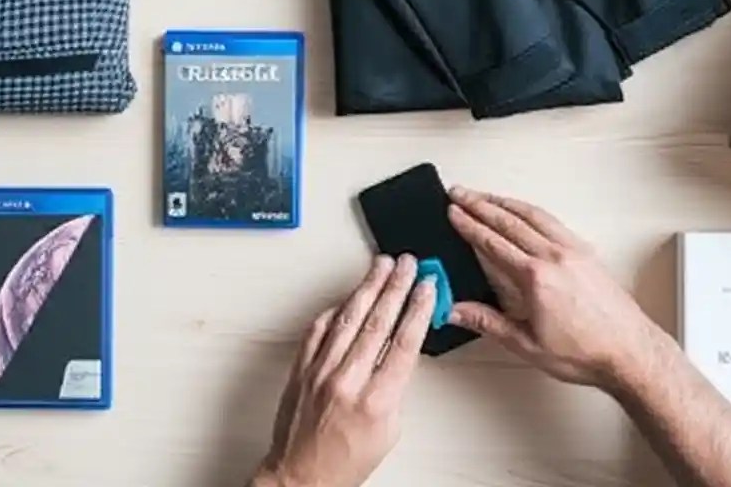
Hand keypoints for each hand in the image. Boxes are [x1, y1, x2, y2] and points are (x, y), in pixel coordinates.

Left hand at [251, 254, 437, 486]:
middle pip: (378, 321)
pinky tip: (348, 295)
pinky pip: (319, 329)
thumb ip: (394, 387)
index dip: (419, 309)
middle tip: (410, 264)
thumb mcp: (389, 430)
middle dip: (397, 286)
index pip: (403, 342)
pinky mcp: (301, 369)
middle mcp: (346, 380)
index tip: (428, 287)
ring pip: (348, 318)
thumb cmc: (346, 461)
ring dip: (368, 287)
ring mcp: (320, 371)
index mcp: (376, 400)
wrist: (301, 476)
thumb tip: (399, 350)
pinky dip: (336, 309)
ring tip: (382, 265)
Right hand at [446, 187, 661, 388]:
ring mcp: (572, 251)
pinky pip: (552, 222)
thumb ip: (488, 322)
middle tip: (460, 193)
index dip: (469, 225)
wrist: (628, 351)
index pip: (492, 243)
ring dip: (504, 202)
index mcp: (536, 279)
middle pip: (509, 221)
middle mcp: (554, 257)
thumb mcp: (527, 344)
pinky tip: (523, 211)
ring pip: (531, 215)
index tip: (452, 212)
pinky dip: (531, 211)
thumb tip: (455, 310)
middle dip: (480, 204)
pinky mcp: (586, 252)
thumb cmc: (585, 351)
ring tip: (484, 196)